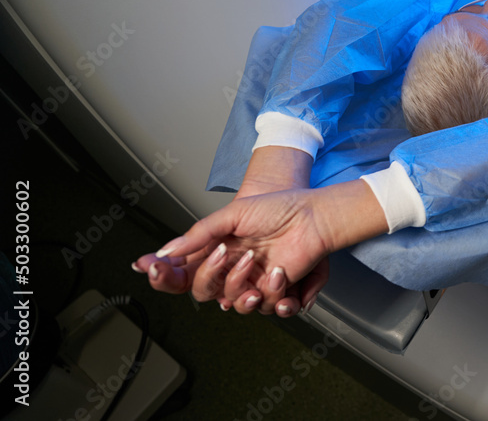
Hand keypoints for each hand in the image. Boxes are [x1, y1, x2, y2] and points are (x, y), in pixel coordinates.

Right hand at [137, 187, 333, 315]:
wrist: (313, 216)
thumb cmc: (277, 208)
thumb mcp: (232, 215)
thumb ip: (198, 234)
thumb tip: (165, 252)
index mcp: (216, 249)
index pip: (181, 270)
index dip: (163, 273)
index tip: (148, 268)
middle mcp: (230, 269)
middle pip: (200, 290)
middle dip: (208, 275)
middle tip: (223, 254)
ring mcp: (252, 281)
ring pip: (230, 302)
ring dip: (241, 282)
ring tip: (258, 260)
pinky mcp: (275, 291)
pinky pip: (264, 306)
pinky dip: (272, 293)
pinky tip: (277, 272)